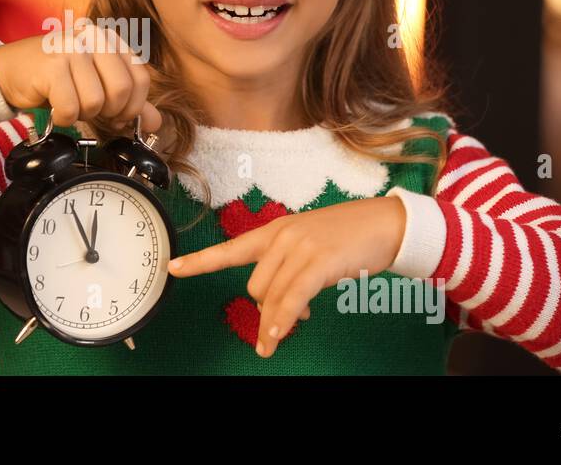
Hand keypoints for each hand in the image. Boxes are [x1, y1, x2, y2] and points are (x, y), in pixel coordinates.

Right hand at [0, 23, 161, 131]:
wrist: (9, 71)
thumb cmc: (55, 78)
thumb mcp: (96, 85)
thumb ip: (128, 102)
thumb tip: (157, 123)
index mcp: (109, 39)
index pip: (141, 78)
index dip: (133, 106)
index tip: (118, 117)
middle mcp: (93, 38)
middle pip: (122, 90)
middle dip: (109, 112)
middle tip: (91, 113)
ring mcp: (71, 49)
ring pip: (96, 102)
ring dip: (82, 115)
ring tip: (69, 105)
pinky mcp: (52, 66)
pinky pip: (70, 108)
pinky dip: (63, 118)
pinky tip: (54, 108)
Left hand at [165, 196, 406, 357]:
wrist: (387, 223)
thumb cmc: (348, 239)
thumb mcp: (311, 249)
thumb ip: (290, 273)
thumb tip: (283, 310)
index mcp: (275, 231)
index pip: (231, 249)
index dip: (201, 261)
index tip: (173, 268)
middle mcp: (282, 236)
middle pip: (255, 287)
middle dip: (268, 308)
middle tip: (291, 315)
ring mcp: (300, 247)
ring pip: (271, 296)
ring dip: (276, 320)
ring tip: (288, 330)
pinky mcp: (320, 261)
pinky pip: (291, 298)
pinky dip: (282, 320)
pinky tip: (275, 337)